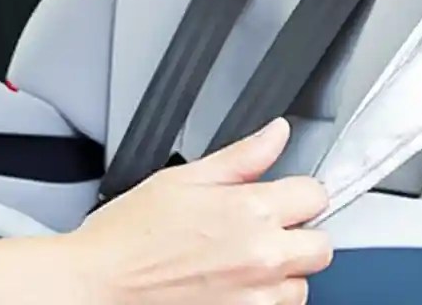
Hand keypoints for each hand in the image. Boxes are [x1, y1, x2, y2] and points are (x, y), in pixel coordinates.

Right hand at [70, 119, 332, 303]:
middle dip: (298, 235)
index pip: (316, 195)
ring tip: (241, 263)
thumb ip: (241, 158)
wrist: (99, 285)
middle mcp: (263, 256)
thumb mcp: (183, 179)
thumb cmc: (129, 235)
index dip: (297, 193)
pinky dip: (264, 300)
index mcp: (250, 210)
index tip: (281, 197)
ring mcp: (257, 298)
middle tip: (262, 232)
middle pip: (321, 245)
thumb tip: (276, 133)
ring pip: (302, 284)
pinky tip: (234, 287)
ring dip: (282, 273)